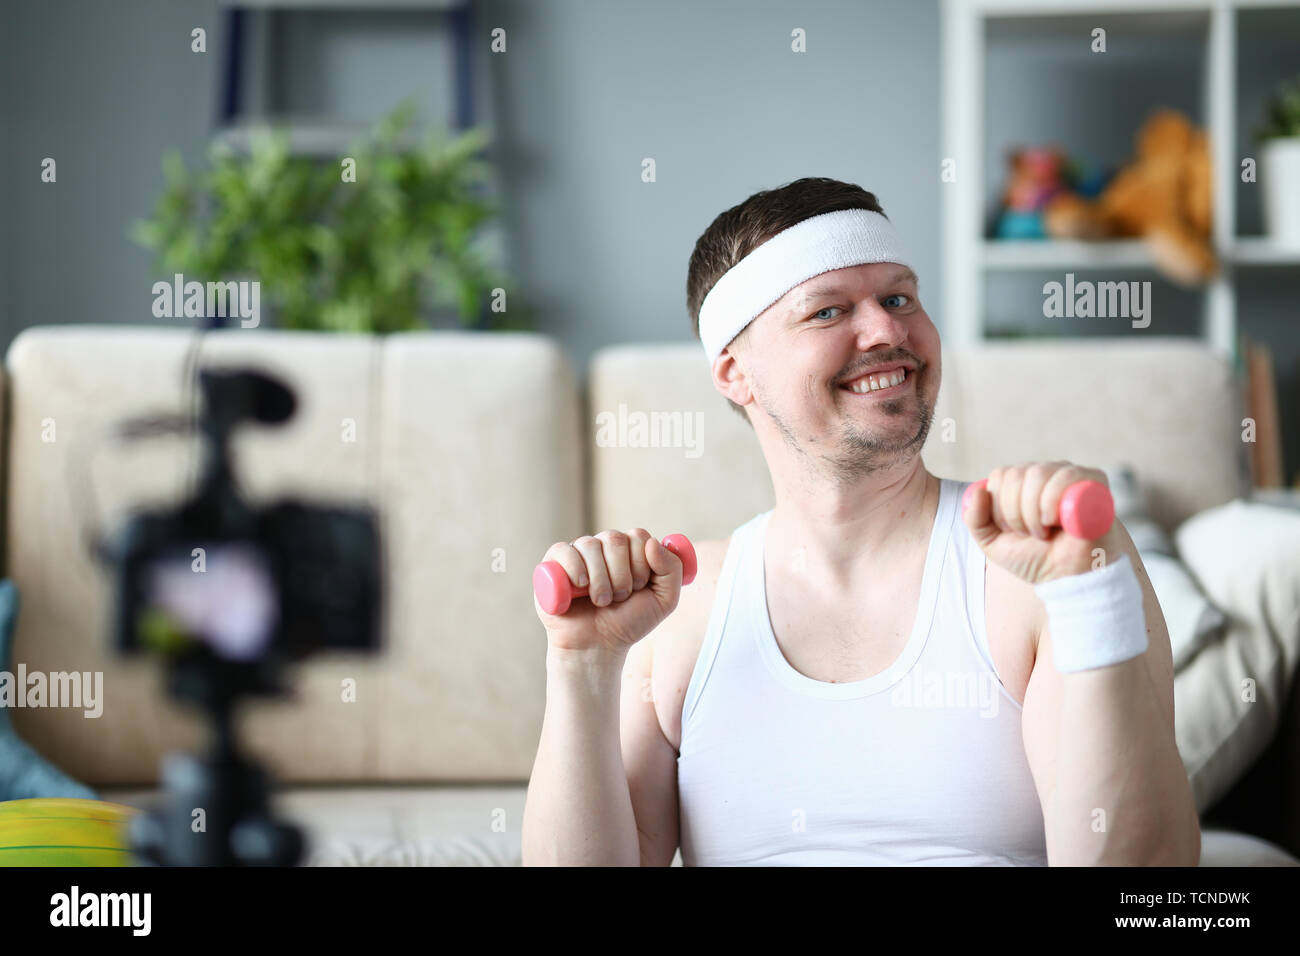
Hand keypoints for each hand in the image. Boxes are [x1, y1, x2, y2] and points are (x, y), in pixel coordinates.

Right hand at [534, 528, 685, 654]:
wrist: (597, 647)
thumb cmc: (629, 622)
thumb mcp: (664, 600)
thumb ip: (672, 569)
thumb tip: (652, 541)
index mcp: (628, 550)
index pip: (638, 536)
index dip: (641, 564)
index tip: (639, 588)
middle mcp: (602, 547)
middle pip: (614, 538)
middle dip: (622, 575)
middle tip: (619, 598)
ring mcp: (577, 554)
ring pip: (590, 545)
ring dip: (600, 579)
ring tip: (601, 602)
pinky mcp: (553, 565)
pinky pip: (563, 549)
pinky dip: (573, 567)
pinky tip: (580, 587)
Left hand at [962, 461, 1119, 584]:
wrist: (1071, 578)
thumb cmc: (1036, 558)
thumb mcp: (992, 543)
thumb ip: (975, 519)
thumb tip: (977, 490)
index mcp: (1021, 482)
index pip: (1000, 475)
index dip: (1000, 508)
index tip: (1013, 531)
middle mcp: (1044, 472)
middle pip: (1015, 475)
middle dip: (1015, 513)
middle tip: (1031, 535)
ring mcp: (1068, 474)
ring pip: (1037, 474)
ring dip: (1034, 513)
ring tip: (1045, 532)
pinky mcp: (1093, 480)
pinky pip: (1066, 476)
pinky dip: (1053, 502)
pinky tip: (1056, 522)